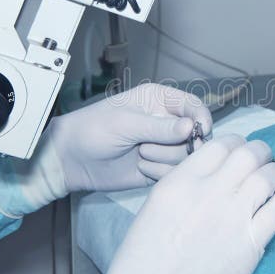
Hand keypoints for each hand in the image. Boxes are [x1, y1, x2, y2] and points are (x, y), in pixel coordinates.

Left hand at [0, 84, 211, 217]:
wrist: (73, 160)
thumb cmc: (93, 130)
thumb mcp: (125, 124)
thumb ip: (159, 127)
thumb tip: (192, 128)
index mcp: (160, 100)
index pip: (194, 106)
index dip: (201, 118)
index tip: (199, 131)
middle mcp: (166, 122)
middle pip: (195, 134)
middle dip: (176, 143)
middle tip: (148, 145)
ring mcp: (164, 146)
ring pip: (187, 156)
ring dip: (164, 158)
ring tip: (140, 155)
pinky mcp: (159, 167)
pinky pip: (174, 172)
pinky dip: (159, 172)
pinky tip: (141, 168)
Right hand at [62, 135, 274, 273]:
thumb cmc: (143, 261)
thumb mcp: (156, 206)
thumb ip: (186, 183)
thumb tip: (215, 172)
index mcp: (180, 182)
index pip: (220, 144)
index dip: (235, 144)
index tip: (240, 152)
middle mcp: (208, 193)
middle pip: (248, 154)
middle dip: (260, 152)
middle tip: (262, 160)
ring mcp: (231, 217)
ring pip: (268, 176)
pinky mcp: (250, 244)